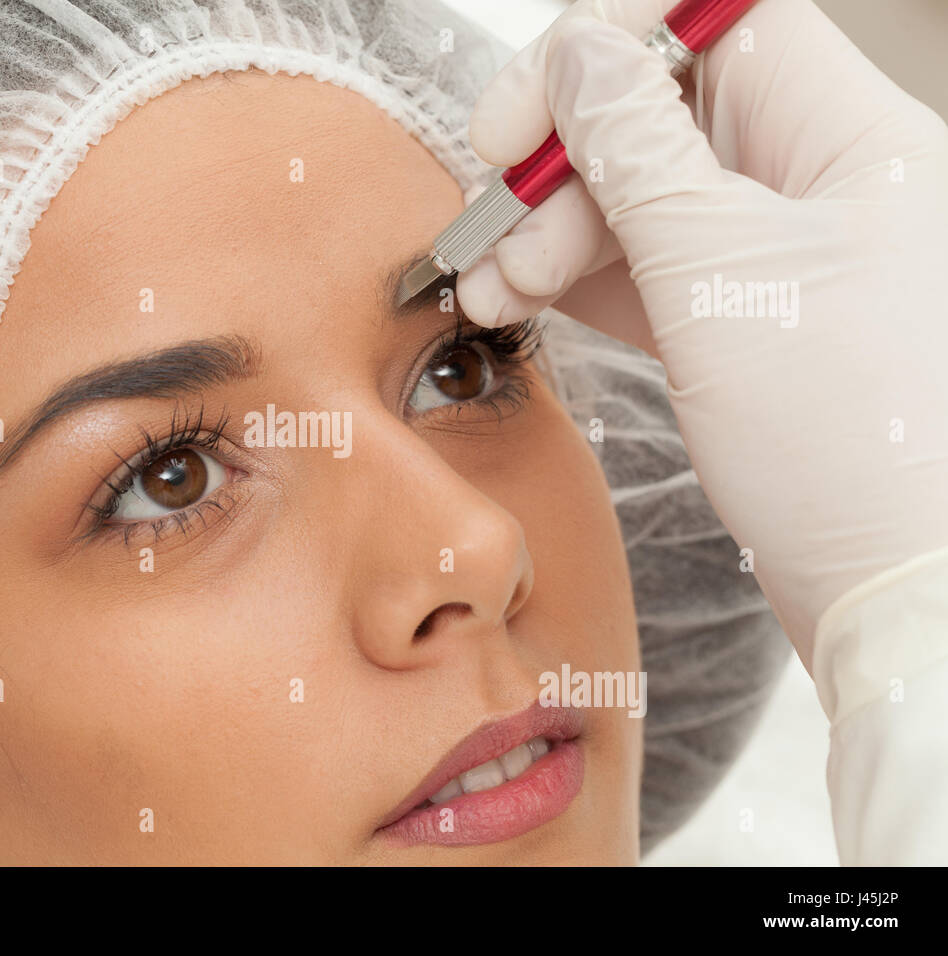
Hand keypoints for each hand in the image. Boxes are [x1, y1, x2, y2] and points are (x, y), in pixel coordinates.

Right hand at [458, 0, 947, 666]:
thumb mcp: (718, 274)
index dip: (608, 43)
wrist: (897, 588)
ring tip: (492, 287)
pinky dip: (572, 281)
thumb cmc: (855, 439)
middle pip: (659, 113)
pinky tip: (515, 301)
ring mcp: (770, 257)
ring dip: (548, 232)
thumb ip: (637, 155)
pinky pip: (638, 270)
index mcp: (844, 137)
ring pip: (636, 197)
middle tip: (496, 224)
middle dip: (560, 162)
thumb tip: (576, 59)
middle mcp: (812, 183)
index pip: (715, 23)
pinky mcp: (735, 323)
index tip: (526, 115)